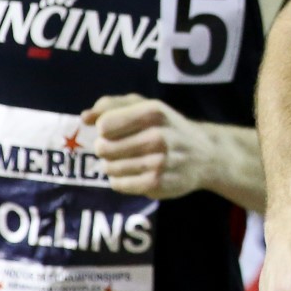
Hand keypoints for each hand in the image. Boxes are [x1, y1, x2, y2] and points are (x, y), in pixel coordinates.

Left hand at [85, 94, 218, 199]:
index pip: (104, 125)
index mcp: (153, 112)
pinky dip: (119, 180)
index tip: (116, 130)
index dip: (105, 129)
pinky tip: (132, 173)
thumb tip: (85, 118)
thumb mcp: (146, 106)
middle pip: (103, 148)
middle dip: (106, 148)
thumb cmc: (167, 126)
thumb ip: (111, 105)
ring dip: (112, 165)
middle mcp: (158, 136)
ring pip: (109, 167)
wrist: (205, 154)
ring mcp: (158, 162)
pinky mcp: (157, 184)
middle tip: (119, 147)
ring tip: (127, 160)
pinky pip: (118, 184)